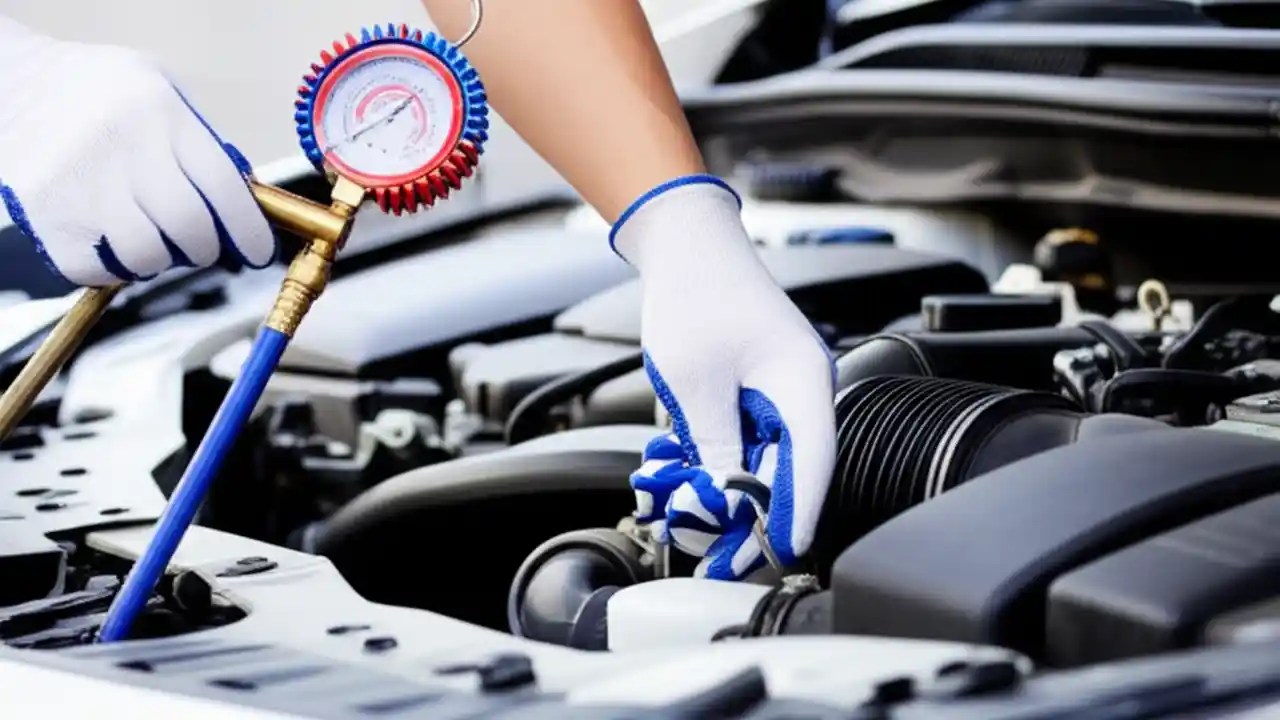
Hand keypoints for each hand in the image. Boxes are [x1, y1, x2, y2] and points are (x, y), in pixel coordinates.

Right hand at [0, 18, 274, 286]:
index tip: (259, 251)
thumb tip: (245, 200)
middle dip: (206, 249)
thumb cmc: (98, 90)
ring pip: (147, 256)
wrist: (11, 82)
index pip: (226, 187)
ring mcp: (82, 183)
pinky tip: (110, 245)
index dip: (250, 229)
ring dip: (159, 261)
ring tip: (150, 239)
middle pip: (190, 228)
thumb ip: (200, 139)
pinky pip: (95, 270)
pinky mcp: (47, 215)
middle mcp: (124, 148)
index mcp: (162, 113)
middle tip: (201, 247)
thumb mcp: (158, 87)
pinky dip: (111, 270)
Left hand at [615, 176, 836, 579]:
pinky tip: (686, 473)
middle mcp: (804, 391)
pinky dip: (722, 459)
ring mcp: (785, 390)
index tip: (774, 555)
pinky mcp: (762, 390)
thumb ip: (715, 446)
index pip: (813, 469)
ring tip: (690, 514)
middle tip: (713, 552)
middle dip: (751, 514)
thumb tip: (725, 501)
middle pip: (791, 472)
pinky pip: (751, 439)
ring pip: (767, 460)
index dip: (794, 518)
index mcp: (803, 384)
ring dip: (730, 488)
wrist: (686, 244)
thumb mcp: (695, 384)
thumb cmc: (695, 294)